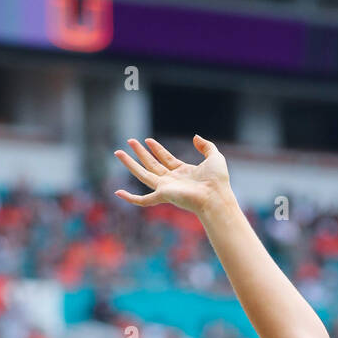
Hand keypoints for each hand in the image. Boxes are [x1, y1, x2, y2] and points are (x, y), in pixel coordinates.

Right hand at [114, 135, 230, 216]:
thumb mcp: (214, 156)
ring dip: (130, 164)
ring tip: (118, 152)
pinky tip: (118, 193)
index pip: (166, 159)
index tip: (148, 140)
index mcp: (184, 173)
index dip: (157, 149)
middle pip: (152, 165)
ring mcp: (167, 189)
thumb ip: (206, 146)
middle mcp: (173, 181)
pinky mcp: (163, 196)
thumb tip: (195, 137)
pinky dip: (130, 198)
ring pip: (143, 175)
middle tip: (129, 141)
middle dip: (140, 153)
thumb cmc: (218, 181)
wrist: (216, 196)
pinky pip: (143, 200)